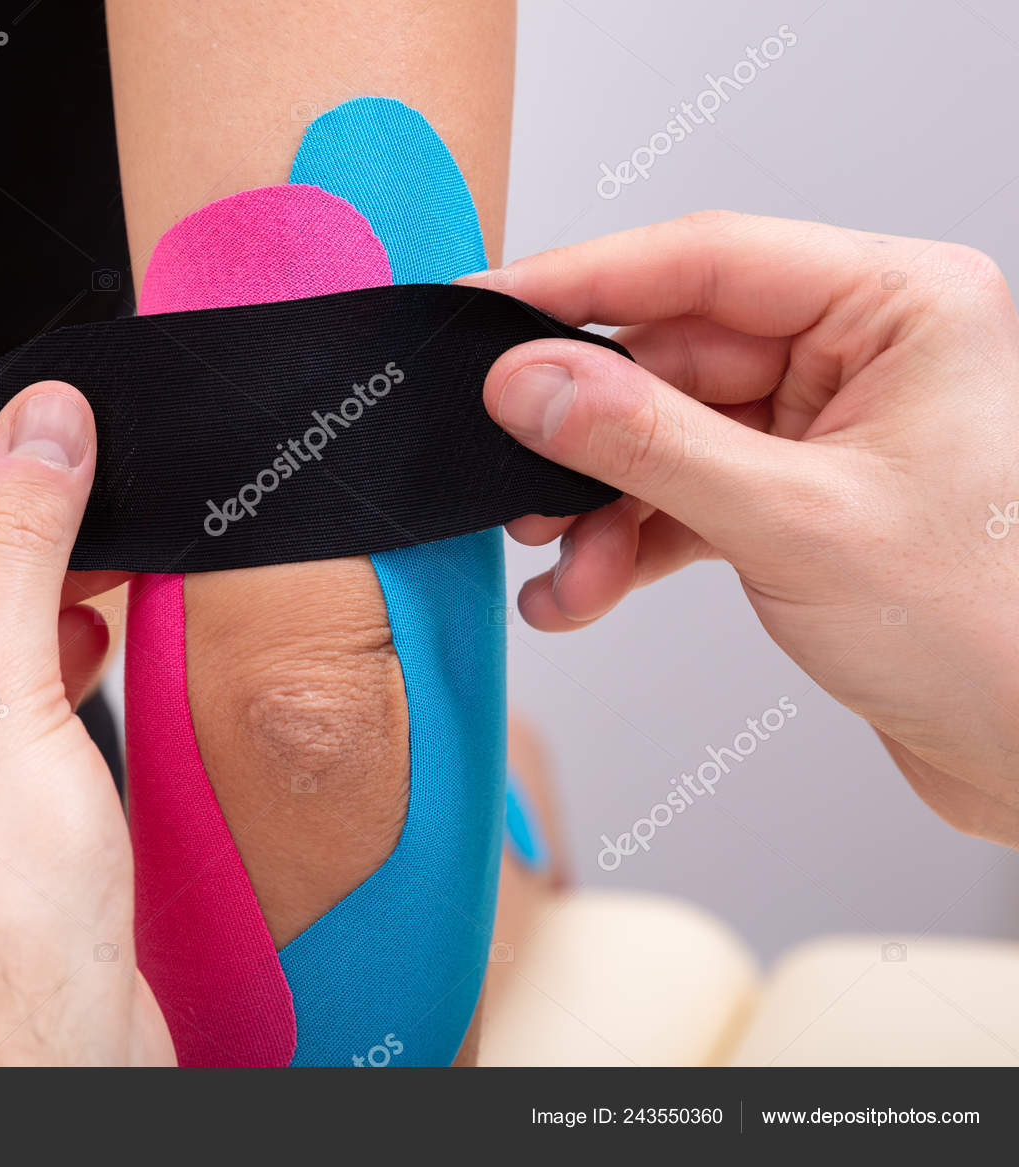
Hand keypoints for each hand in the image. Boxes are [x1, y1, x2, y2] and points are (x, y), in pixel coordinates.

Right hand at [464, 211, 1018, 844]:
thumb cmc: (990, 631)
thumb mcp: (794, 524)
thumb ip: (648, 444)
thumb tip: (531, 383)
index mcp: (899, 308)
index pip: (707, 261)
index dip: (582, 282)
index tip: (489, 308)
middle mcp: (864, 354)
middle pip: (675, 359)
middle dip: (588, 436)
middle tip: (514, 477)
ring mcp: (829, 430)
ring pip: (668, 437)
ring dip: (601, 506)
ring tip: (562, 567)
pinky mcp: (802, 499)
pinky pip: (686, 496)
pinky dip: (629, 543)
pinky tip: (585, 590)